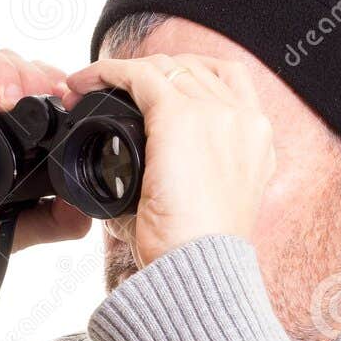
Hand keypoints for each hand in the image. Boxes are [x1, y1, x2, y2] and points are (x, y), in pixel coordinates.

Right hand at [0, 42, 92, 340]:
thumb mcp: (12, 232)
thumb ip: (52, 220)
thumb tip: (90, 204)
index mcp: (0, 138)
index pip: (31, 88)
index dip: (53, 84)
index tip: (70, 102)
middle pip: (6, 63)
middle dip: (31, 72)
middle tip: (45, 98)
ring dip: (1, 65)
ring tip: (12, 96)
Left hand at [64, 54, 274, 270]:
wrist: (198, 273)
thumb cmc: (196, 257)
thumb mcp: (204, 211)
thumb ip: (185, 182)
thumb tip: (129, 181)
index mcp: (258, 142)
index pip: (226, 81)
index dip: (184, 77)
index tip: (150, 90)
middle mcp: (245, 120)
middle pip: (192, 69)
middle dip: (148, 73)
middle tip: (111, 91)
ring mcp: (217, 114)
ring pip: (164, 67)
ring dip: (123, 73)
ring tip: (88, 87)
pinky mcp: (181, 116)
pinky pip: (138, 75)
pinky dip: (105, 73)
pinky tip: (82, 84)